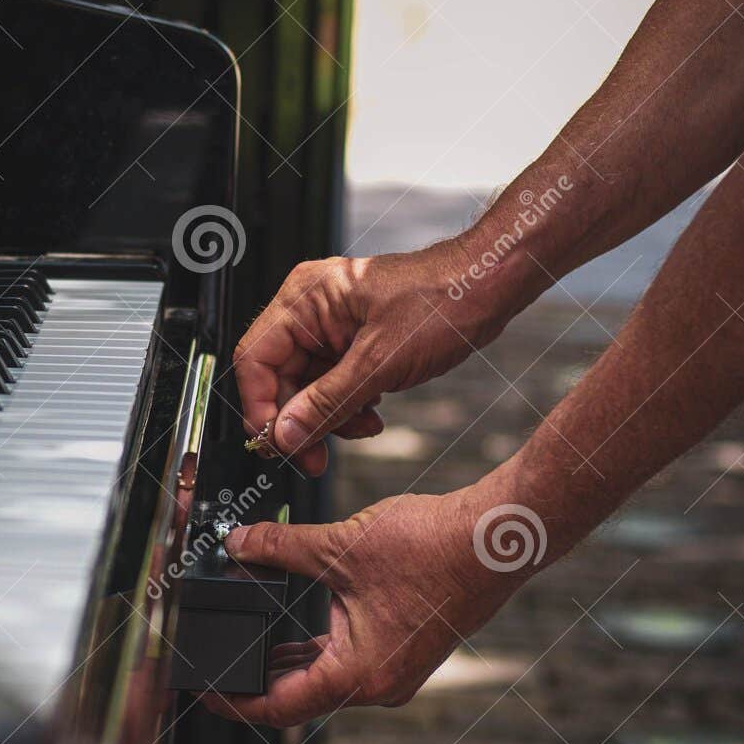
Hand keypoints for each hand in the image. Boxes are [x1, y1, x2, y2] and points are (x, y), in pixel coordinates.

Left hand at [203, 481, 540, 726]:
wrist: (494, 537)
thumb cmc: (430, 549)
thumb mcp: (338, 547)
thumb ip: (279, 549)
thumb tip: (237, 543)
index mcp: (359, 676)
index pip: (280, 706)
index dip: (235, 701)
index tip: (204, 694)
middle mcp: (378, 684)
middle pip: (300, 697)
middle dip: (255, 681)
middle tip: (214, 670)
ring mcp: (394, 670)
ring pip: (324, 678)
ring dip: (286, 663)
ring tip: (242, 650)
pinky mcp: (404, 650)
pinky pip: (347, 660)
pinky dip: (316, 648)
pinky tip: (290, 632)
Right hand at [232, 243, 511, 474]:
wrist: (489, 285)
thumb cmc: (442, 301)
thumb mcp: (379, 362)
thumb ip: (326, 402)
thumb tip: (284, 434)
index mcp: (304, 300)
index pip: (255, 359)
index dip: (260, 406)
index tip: (276, 444)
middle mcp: (311, 309)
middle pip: (279, 376)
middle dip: (300, 420)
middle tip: (315, 457)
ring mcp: (332, 324)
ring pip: (307, 384)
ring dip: (328, 416)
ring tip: (362, 428)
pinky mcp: (353, 338)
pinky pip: (333, 380)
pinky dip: (347, 404)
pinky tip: (372, 414)